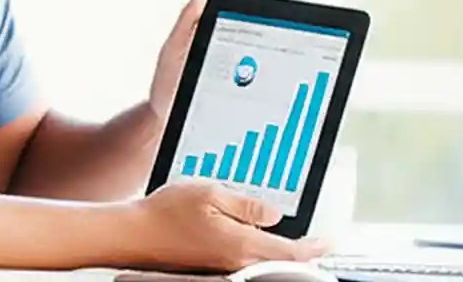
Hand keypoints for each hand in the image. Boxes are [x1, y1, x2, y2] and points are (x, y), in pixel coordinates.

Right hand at [129, 181, 327, 270]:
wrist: (132, 237)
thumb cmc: (165, 212)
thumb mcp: (211, 193)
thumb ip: (248, 205)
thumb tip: (275, 214)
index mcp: (241, 244)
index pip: (290, 252)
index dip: (315, 248)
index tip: (330, 242)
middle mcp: (235, 262)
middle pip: (278, 260)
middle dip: (299, 251)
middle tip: (314, 239)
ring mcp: (221, 268)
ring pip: (260, 261)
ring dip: (275, 250)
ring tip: (286, 235)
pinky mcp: (209, 268)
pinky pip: (241, 261)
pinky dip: (254, 251)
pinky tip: (250, 236)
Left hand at [148, 0, 282, 121]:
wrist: (169, 125)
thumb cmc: (169, 89)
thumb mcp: (174, 50)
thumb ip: (187, 21)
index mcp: (213, 36)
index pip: (239, 12)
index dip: (252, 0)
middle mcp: (232, 52)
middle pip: (258, 26)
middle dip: (270, 10)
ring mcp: (243, 72)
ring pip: (266, 49)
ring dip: (276, 33)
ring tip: (282, 20)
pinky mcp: (249, 93)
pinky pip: (268, 75)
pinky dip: (278, 65)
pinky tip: (282, 57)